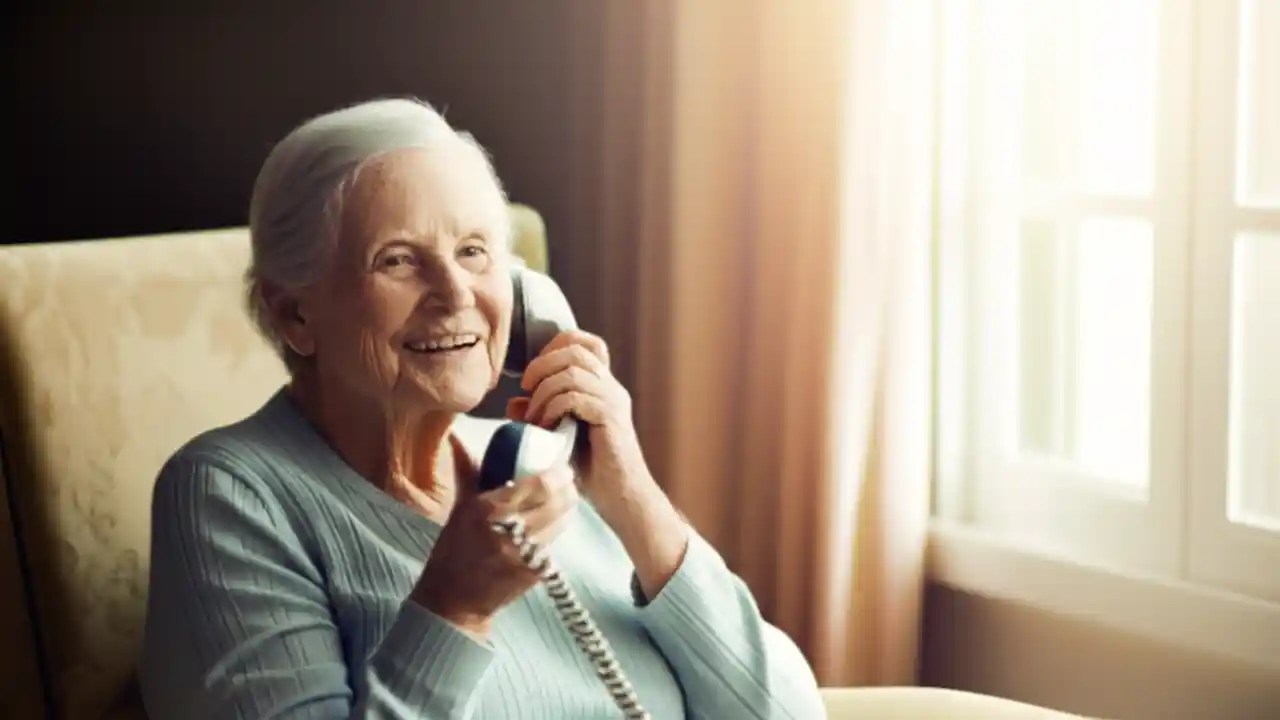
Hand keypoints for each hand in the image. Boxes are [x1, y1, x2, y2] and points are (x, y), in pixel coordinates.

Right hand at [412, 464, 577, 638]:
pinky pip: (555, 542)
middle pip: (556, 502)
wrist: (454, 600)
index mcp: (488, 510)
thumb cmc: (453, 550)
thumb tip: (463, 443)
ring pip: (561, 522)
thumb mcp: (460, 509)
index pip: (538, 486)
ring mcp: (526, 554)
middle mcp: (510, 531)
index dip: (557, 474)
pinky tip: (557, 522)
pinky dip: (559, 528)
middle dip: (568, 487)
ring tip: (567, 497)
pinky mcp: (535, 572)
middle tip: (569, 479)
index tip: (562, 467)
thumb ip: (472, 475)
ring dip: (568, 507)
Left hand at [508, 331, 649, 513]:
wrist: (621, 499)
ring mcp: (613, 401)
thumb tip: (513, 404)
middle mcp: (611, 387)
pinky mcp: (610, 418)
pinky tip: (545, 428)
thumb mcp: (558, 439)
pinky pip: (575, 397)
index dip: (556, 346)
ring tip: (534, 417)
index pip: (586, 342)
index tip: (534, 374)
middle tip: (526, 388)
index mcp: (602, 386)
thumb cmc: (592, 472)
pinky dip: (552, 409)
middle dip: (542, 364)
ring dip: (544, 391)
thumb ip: (540, 417)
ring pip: (572, 372)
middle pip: (575, 350)